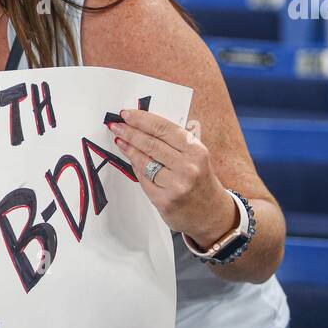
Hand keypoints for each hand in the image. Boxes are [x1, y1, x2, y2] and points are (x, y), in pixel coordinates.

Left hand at [107, 109, 237, 247]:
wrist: (211, 213)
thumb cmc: (201, 180)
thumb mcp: (197, 156)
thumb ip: (176, 141)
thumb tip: (146, 124)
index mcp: (196, 150)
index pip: (164, 128)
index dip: (142, 119)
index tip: (127, 114)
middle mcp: (188, 166)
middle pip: (151, 144)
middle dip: (129, 132)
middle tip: (116, 125)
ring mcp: (176, 185)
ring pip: (144, 161)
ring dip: (128, 149)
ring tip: (119, 140)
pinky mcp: (164, 200)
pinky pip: (143, 179)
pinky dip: (136, 167)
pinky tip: (130, 159)